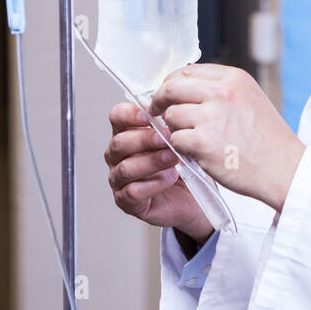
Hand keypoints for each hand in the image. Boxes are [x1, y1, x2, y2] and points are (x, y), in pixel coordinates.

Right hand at [105, 102, 213, 240]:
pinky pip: (133, 192)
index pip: (117, 117)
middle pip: (119, 142)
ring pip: (126, 168)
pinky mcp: (126, 202)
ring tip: (173, 158)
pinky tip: (170, 178)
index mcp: (127, 134)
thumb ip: (171, 124)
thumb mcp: (180, 140)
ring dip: (152, 161)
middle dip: (145, 139)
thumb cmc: (185, 167)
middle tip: (168, 139)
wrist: (193, 199)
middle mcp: (118, 156)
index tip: (148, 116)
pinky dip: (153, 184)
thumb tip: (174, 107)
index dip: (129, 114)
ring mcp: (119, 180)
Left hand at [150, 63, 305, 210]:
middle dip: (160, 100)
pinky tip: (195, 152)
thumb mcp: (250, 100)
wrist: (284, 168)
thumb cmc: (269, 140)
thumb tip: (186, 90)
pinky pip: (175, 139)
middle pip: (172, 87)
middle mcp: (222, 93)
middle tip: (157, 112)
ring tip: (191, 138)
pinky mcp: (204, 142)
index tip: (168, 95)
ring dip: (174, 128)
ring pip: (171, 115)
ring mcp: (212, 117)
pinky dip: (180, 148)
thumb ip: (221, 91)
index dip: (172, 83)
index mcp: (233, 79)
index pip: (187, 71)